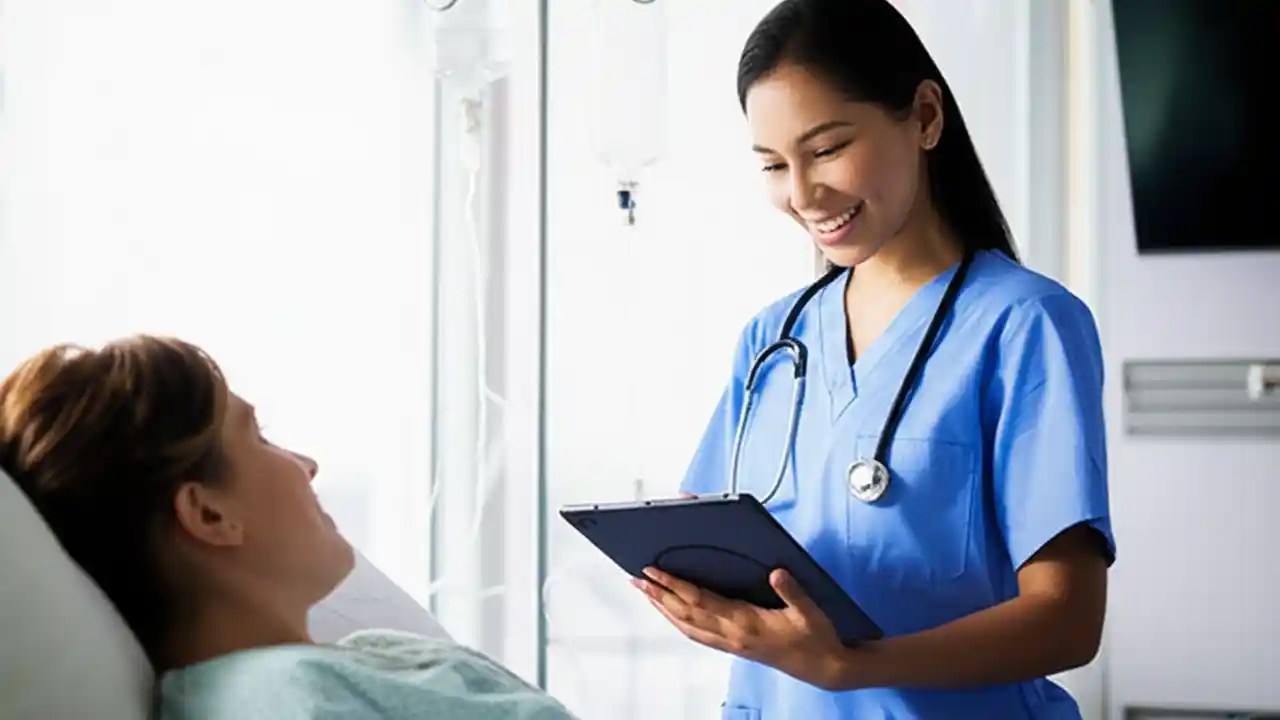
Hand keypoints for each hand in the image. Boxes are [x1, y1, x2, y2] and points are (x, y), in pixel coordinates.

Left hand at [633, 566, 851, 690]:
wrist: (824, 668)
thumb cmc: (817, 638)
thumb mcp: (810, 612)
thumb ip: (792, 592)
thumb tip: (777, 572)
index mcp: (747, 623)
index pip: (701, 601)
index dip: (675, 586)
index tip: (655, 572)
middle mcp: (733, 635)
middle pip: (686, 614)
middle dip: (659, 595)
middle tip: (638, 578)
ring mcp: (731, 643)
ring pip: (688, 626)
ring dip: (664, 609)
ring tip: (647, 592)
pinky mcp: (734, 647)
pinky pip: (698, 635)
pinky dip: (679, 622)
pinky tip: (672, 613)